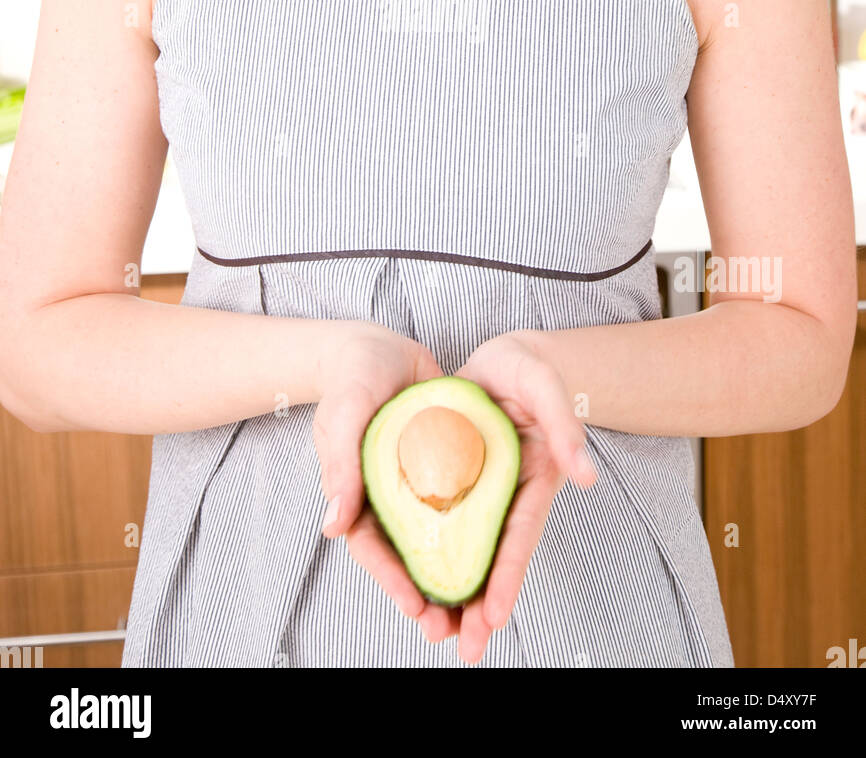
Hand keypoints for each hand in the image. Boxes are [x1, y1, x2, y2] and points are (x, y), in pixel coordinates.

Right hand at [313, 323, 462, 645]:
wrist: (381, 343)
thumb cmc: (354, 376)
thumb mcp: (347, 413)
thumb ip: (341, 466)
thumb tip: (334, 528)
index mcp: (358, 493)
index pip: (374, 547)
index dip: (392, 579)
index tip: (416, 606)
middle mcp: (389, 497)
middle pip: (408, 556)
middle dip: (427, 596)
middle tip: (451, 632)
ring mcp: (418, 487)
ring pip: (437, 543)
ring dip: (454, 580)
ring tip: (478, 619)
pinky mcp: (447, 470)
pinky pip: (462, 511)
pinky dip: (474, 541)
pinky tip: (496, 564)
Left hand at [450, 331, 596, 665]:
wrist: (498, 358)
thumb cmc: (528, 368)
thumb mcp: (546, 386)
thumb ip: (565, 427)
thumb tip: (586, 477)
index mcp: (535, 478)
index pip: (521, 534)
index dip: (508, 575)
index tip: (496, 617)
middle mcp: (508, 494)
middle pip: (493, 555)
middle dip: (481, 604)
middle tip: (466, 649)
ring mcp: (481, 491)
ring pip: (466, 549)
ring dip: (454, 592)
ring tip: (436, 633)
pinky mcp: (454, 482)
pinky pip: (440, 523)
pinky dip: (431, 554)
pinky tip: (415, 584)